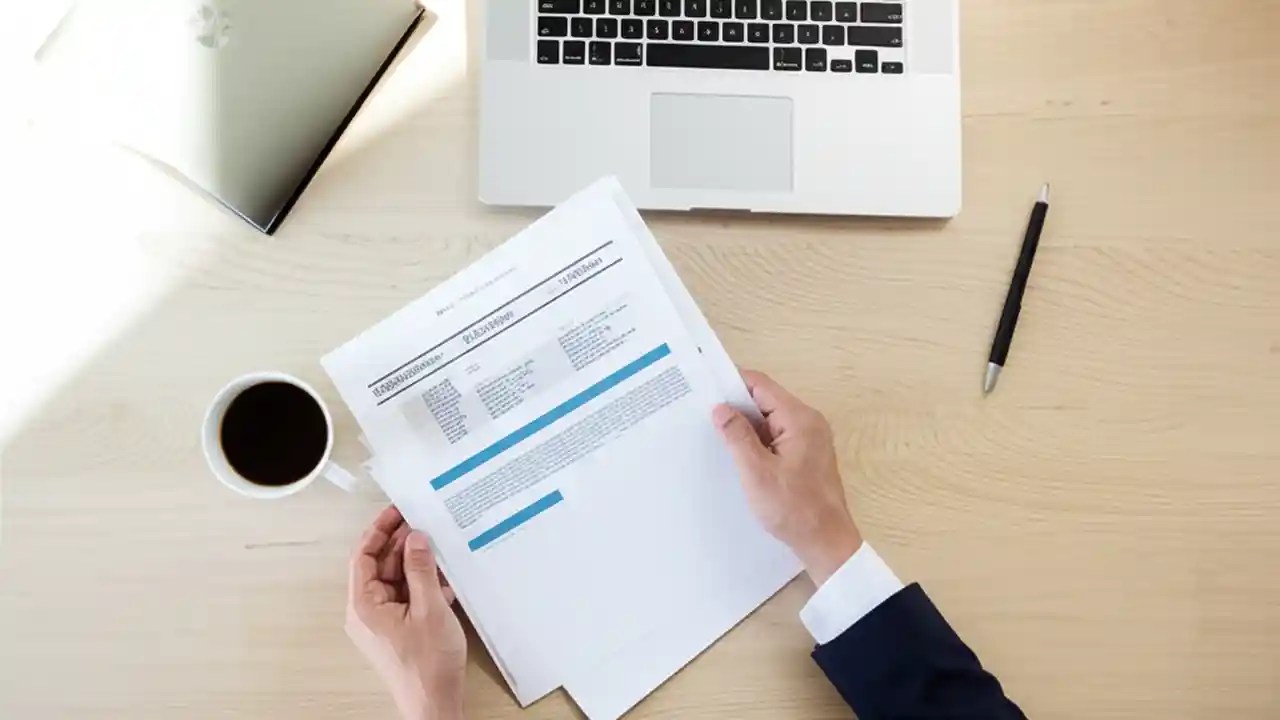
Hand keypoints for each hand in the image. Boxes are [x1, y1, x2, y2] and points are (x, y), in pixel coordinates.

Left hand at [346, 506, 466, 719]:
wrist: (434, 704)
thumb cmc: (428, 665)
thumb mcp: (429, 608)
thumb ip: (421, 569)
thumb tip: (415, 538)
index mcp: (364, 605)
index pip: (364, 556)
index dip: (379, 530)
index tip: (398, 511)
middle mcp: (367, 611)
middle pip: (380, 565)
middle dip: (401, 543)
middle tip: (423, 521)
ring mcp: (382, 621)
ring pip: (395, 579)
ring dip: (415, 563)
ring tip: (438, 545)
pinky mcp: (397, 629)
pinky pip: (406, 596)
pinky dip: (422, 583)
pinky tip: (444, 577)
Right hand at [713, 370, 862, 587]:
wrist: (826, 541)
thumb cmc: (794, 508)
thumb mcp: (757, 472)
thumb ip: (738, 437)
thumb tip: (720, 409)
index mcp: (799, 419)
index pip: (761, 385)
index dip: (732, 384)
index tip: (705, 389)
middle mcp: (808, 422)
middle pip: (765, 400)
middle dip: (736, 406)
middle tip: (704, 414)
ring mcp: (809, 438)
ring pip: (770, 419)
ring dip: (745, 425)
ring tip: (716, 433)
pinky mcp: (806, 454)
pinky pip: (777, 436)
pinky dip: (757, 440)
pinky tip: (737, 453)